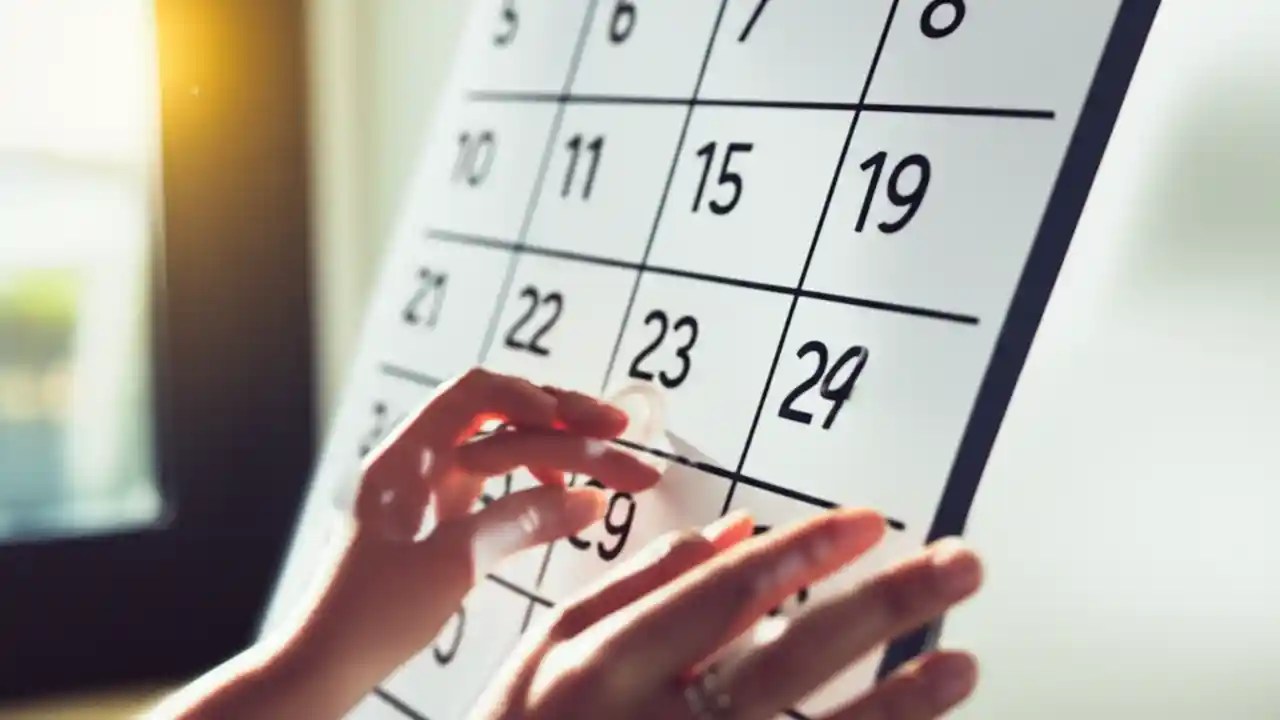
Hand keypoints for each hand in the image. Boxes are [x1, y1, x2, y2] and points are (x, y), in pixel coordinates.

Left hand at [296, 369, 662, 694]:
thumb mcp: (451, 565)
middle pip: (500, 412)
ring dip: (558, 447)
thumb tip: (589, 499)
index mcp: (406, 456)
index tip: (583, 422)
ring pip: (504, 445)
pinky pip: (499, 480)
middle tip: (620, 432)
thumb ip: (520, 523)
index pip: (475, 393)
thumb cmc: (370, 614)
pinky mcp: (443, 516)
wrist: (327, 662)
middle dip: (563, 417)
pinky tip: (564, 496)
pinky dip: (537, 480)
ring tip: (610, 463)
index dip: (531, 396)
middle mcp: (419, 460)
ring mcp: (431, 487)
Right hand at [469, 509, 982, 719]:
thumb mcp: (542, 654)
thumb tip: (734, 533)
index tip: (870, 523)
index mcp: (608, 669)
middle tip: (958, 566)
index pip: (730, 594)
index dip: (809, 552)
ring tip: (961, 660)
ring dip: (899, 701)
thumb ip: (631, 586)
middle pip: (794, 657)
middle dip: (883, 605)